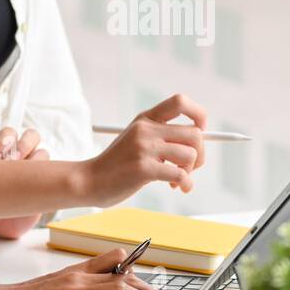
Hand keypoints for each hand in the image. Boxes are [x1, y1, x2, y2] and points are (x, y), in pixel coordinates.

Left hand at [0, 127, 49, 239]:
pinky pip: (54, 173)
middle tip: (14, 159)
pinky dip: (46, 175)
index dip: (5, 140)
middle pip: (32, 136)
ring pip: (43, 153)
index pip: (9, 134)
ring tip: (23, 175)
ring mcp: (35, 170)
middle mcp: (22, 157)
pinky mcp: (46, 184)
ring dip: (35, 160)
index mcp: (3, 153)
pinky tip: (33, 187)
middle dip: (24, 144)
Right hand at [0, 248, 180, 289]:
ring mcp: (73, 289)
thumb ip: (77, 285)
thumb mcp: (55, 286)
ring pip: (118, 288)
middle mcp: (79, 275)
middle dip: (152, 288)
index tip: (156, 283)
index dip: (139, 270)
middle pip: (125, 275)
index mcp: (77, 270)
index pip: (116, 260)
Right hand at [80, 93, 206, 206]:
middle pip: (194, 134)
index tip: (201, 132)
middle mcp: (146, 129)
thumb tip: (200, 142)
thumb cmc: (118, 165)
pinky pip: (180, 174)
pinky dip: (186, 184)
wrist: (88, 181)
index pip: (180, 102)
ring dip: (190, 172)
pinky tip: (178, 187)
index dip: (198, 115)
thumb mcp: (137, 140)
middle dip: (200, 154)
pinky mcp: (143, 168)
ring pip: (190, 155)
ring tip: (177, 180)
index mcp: (146, 118)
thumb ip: (162, 137)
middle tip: (189, 168)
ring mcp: (144, 147)